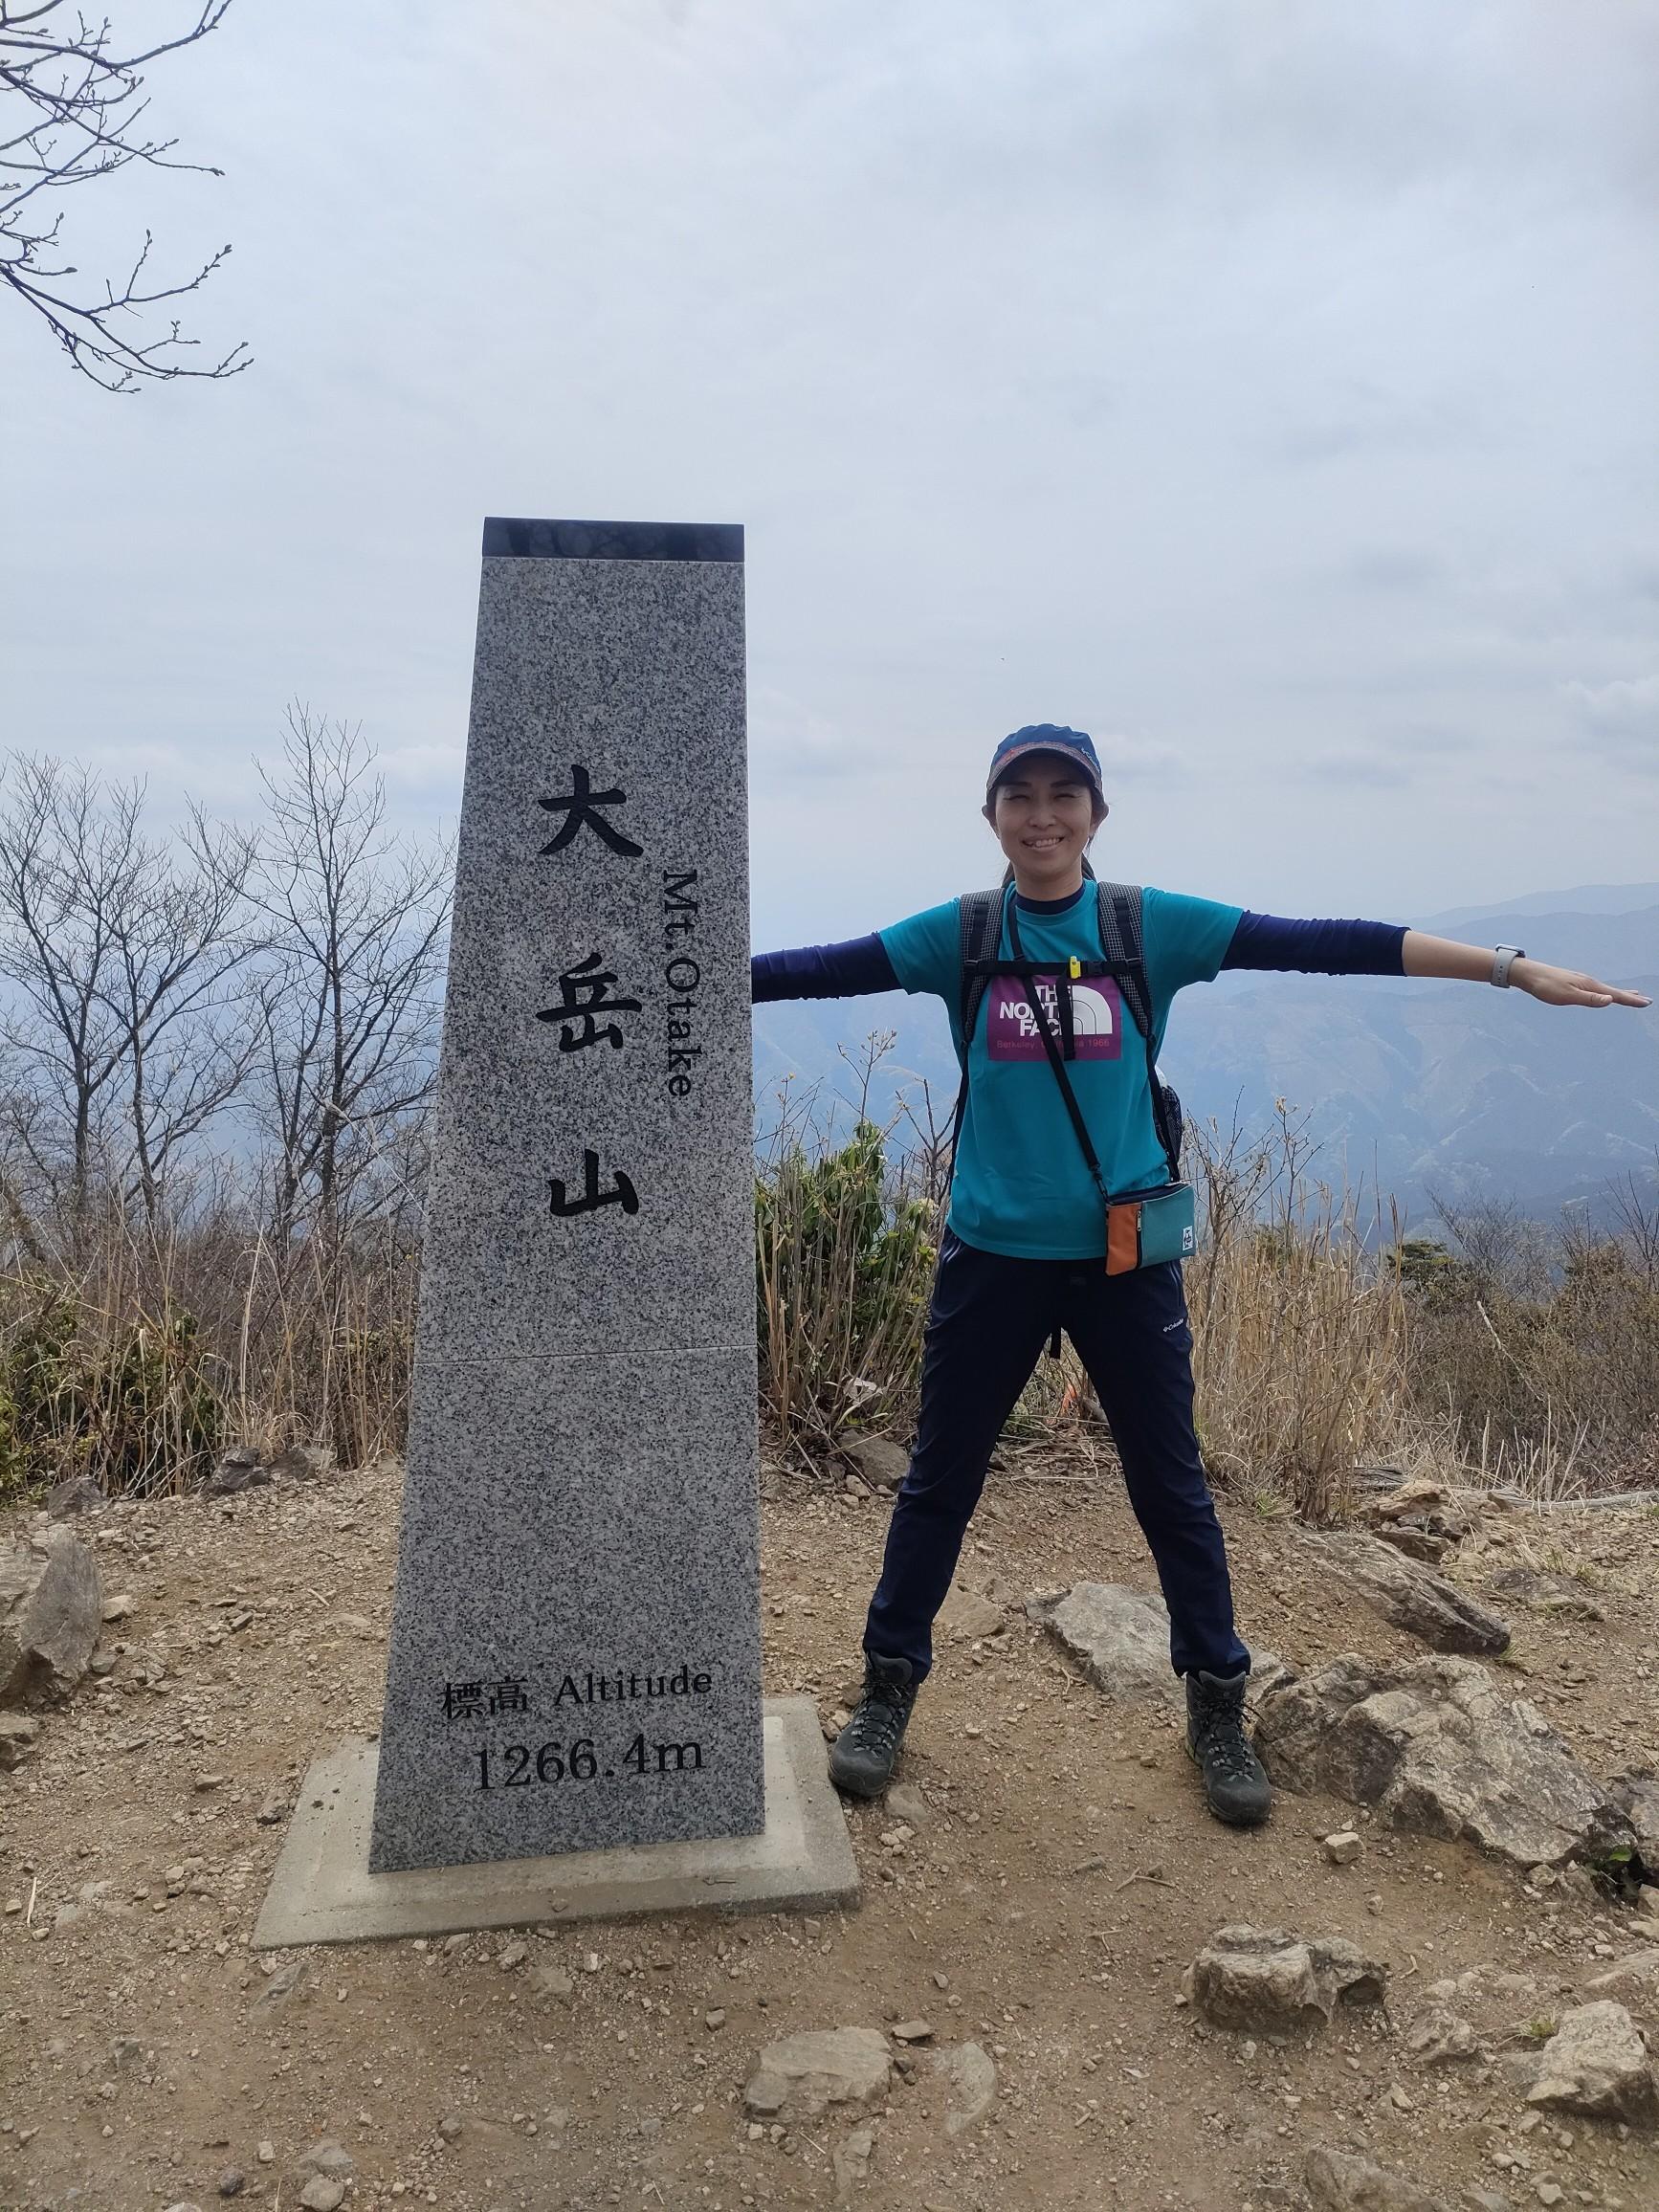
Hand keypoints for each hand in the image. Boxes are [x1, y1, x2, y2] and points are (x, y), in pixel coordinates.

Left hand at [1515, 959, 1651, 1009]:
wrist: (1528, 974)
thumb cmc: (1545, 986)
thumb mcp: (1567, 996)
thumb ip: (1589, 999)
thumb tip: (1610, 1000)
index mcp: (1589, 985)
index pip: (1615, 995)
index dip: (1631, 1000)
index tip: (1647, 1003)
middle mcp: (1588, 982)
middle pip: (1614, 991)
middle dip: (1630, 996)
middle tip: (1646, 1001)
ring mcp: (1581, 982)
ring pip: (1605, 989)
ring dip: (1620, 993)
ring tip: (1632, 995)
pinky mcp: (1573, 983)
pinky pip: (1595, 989)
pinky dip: (1606, 992)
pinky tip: (1603, 994)